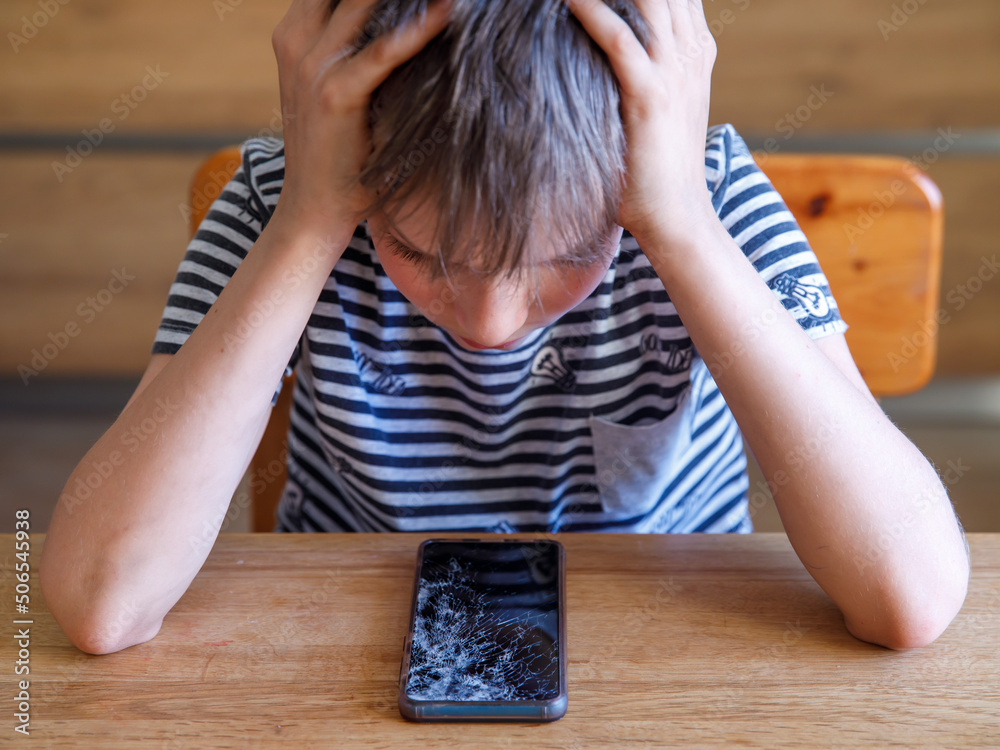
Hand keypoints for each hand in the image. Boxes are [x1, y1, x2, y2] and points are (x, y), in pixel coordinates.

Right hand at [269, 0, 451, 238]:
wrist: (313, 210)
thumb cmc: (335, 154)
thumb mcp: (335, 91)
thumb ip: (356, 52)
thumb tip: (406, 27)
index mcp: (294, 37)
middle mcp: (298, 42)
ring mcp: (313, 66)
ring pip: (363, 2)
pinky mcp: (336, 94)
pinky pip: (385, 51)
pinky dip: (421, 28)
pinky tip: (450, 11)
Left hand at [563, 0, 718, 248]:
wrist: (678, 219)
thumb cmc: (657, 171)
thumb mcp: (658, 110)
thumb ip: (644, 75)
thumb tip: (608, 58)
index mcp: (696, 51)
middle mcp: (691, 52)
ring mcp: (675, 72)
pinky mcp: (650, 96)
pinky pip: (618, 37)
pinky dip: (591, 9)